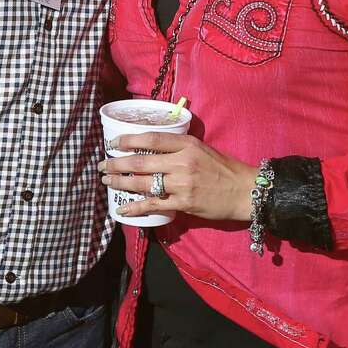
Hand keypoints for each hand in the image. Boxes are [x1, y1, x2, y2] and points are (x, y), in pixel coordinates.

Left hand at [100, 133, 253, 222]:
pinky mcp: (184, 203)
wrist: (244, 190)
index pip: (151, 139)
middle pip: (141, 161)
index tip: (113, 142)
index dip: (128, 140)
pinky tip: (122, 209)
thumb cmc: (223, 168)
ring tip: (107, 181)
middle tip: (102, 165)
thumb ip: (179, 147)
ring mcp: (182, 183)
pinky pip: (154, 205)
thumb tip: (151, 148)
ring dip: (121, 182)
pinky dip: (135, 207)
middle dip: (117, 163)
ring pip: (143, 183)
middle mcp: (182, 162)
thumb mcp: (202, 149)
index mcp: (187, 144)